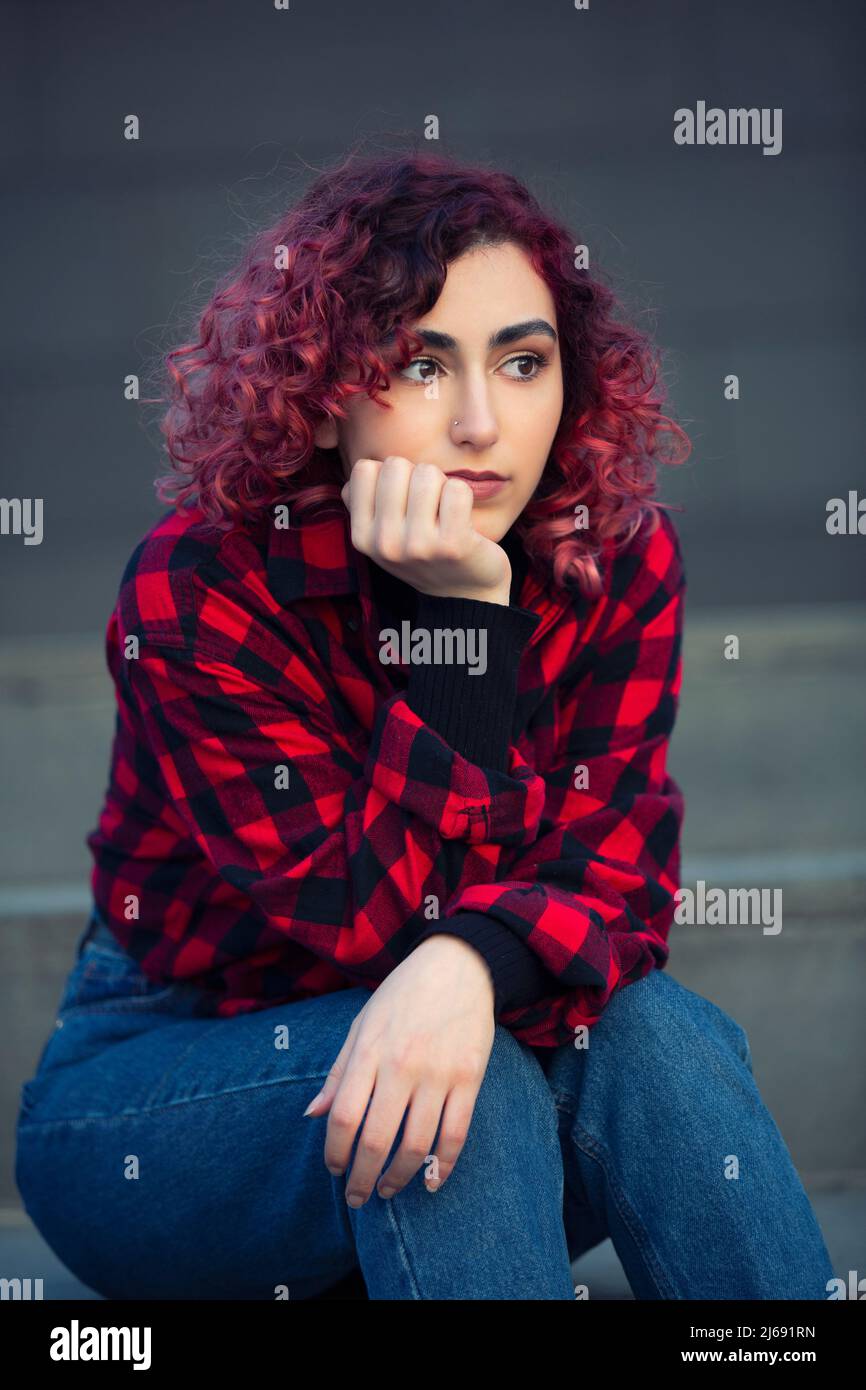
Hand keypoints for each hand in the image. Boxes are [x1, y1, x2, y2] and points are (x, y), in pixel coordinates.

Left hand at [304, 935, 496, 1205]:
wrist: (459, 964)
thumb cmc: (402, 995)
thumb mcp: (362, 1024)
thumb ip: (339, 1073)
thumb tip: (311, 1115)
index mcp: (370, 1051)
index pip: (343, 1116)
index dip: (334, 1151)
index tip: (334, 1169)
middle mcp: (402, 1066)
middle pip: (376, 1139)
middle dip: (363, 1178)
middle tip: (358, 1198)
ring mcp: (439, 1074)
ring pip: (417, 1144)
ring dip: (399, 1178)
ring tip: (389, 1190)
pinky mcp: (470, 1078)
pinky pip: (456, 1134)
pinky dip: (443, 1165)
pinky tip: (432, 1182)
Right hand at [341, 455, 511, 604]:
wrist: (463, 595)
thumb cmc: (423, 552)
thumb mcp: (383, 535)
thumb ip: (365, 502)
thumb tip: (363, 467)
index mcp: (362, 537)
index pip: (364, 469)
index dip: (388, 474)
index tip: (402, 496)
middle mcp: (385, 543)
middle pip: (395, 466)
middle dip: (415, 475)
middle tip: (427, 503)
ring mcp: (418, 545)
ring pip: (427, 473)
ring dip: (441, 484)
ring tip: (443, 511)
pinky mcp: (452, 544)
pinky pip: (457, 489)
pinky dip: (463, 495)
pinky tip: (461, 517)